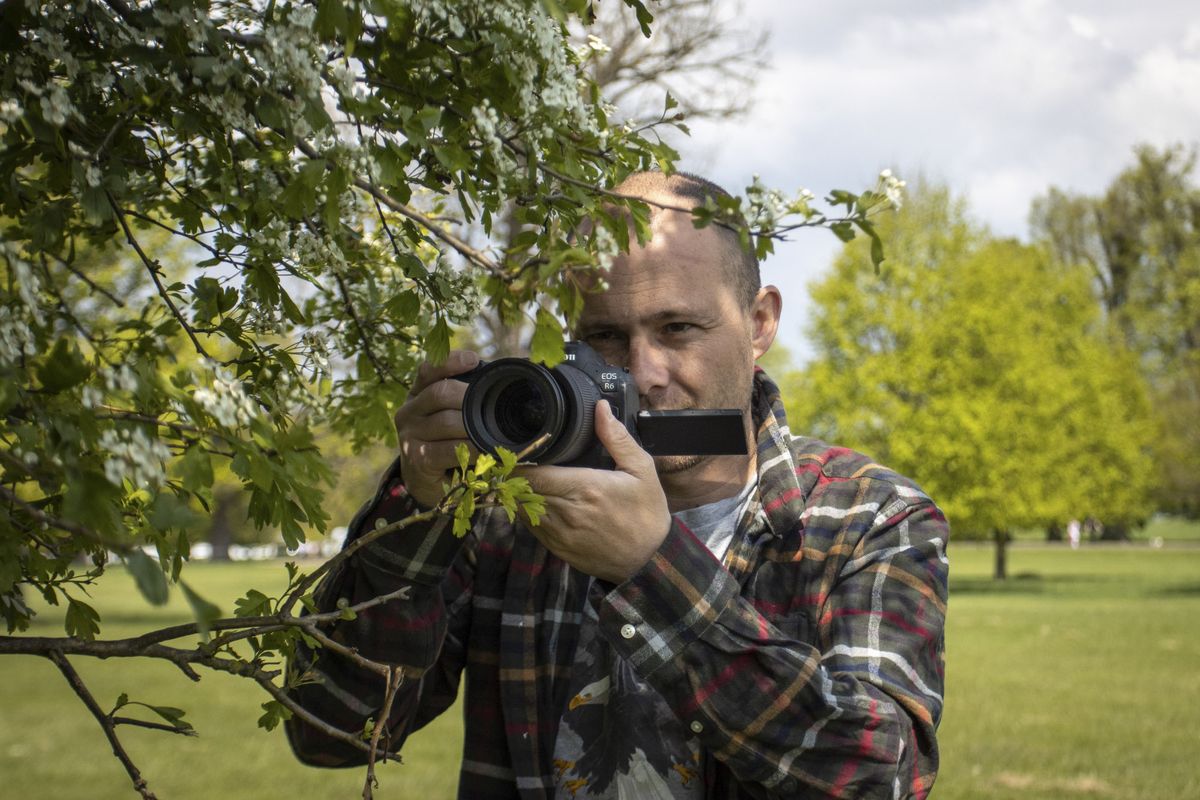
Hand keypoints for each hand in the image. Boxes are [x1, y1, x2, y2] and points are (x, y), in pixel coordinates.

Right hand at [393, 350, 479, 507]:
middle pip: (440, 393)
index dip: (450, 361)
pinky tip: (484, 450)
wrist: (425, 481)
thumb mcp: (449, 415)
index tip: (473, 359)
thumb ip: (462, 397)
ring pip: (447, 421)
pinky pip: (449, 449)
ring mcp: (409, 436)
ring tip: (493, 432)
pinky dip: (472, 448)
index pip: (428, 370)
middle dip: (469, 397)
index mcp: (417, 394)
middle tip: (492, 406)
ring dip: (474, 426)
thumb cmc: (445, 442)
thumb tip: (499, 378)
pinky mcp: (417, 459)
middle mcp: (408, 411)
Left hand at [518, 400, 671, 583]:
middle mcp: (567, 511)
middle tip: (519, 459)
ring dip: (521, 493)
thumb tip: (601, 408)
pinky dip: (530, 511)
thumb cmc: (646, 513)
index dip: (519, 460)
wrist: (649, 560)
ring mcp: (559, 533)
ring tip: (528, 478)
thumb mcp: (641, 470)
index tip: (517, 448)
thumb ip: (617, 438)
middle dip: (517, 474)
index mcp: (585, 487)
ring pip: (522, 508)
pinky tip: (541, 500)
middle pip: (522, 489)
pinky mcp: (557, 548)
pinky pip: (531, 526)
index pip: (533, 472)